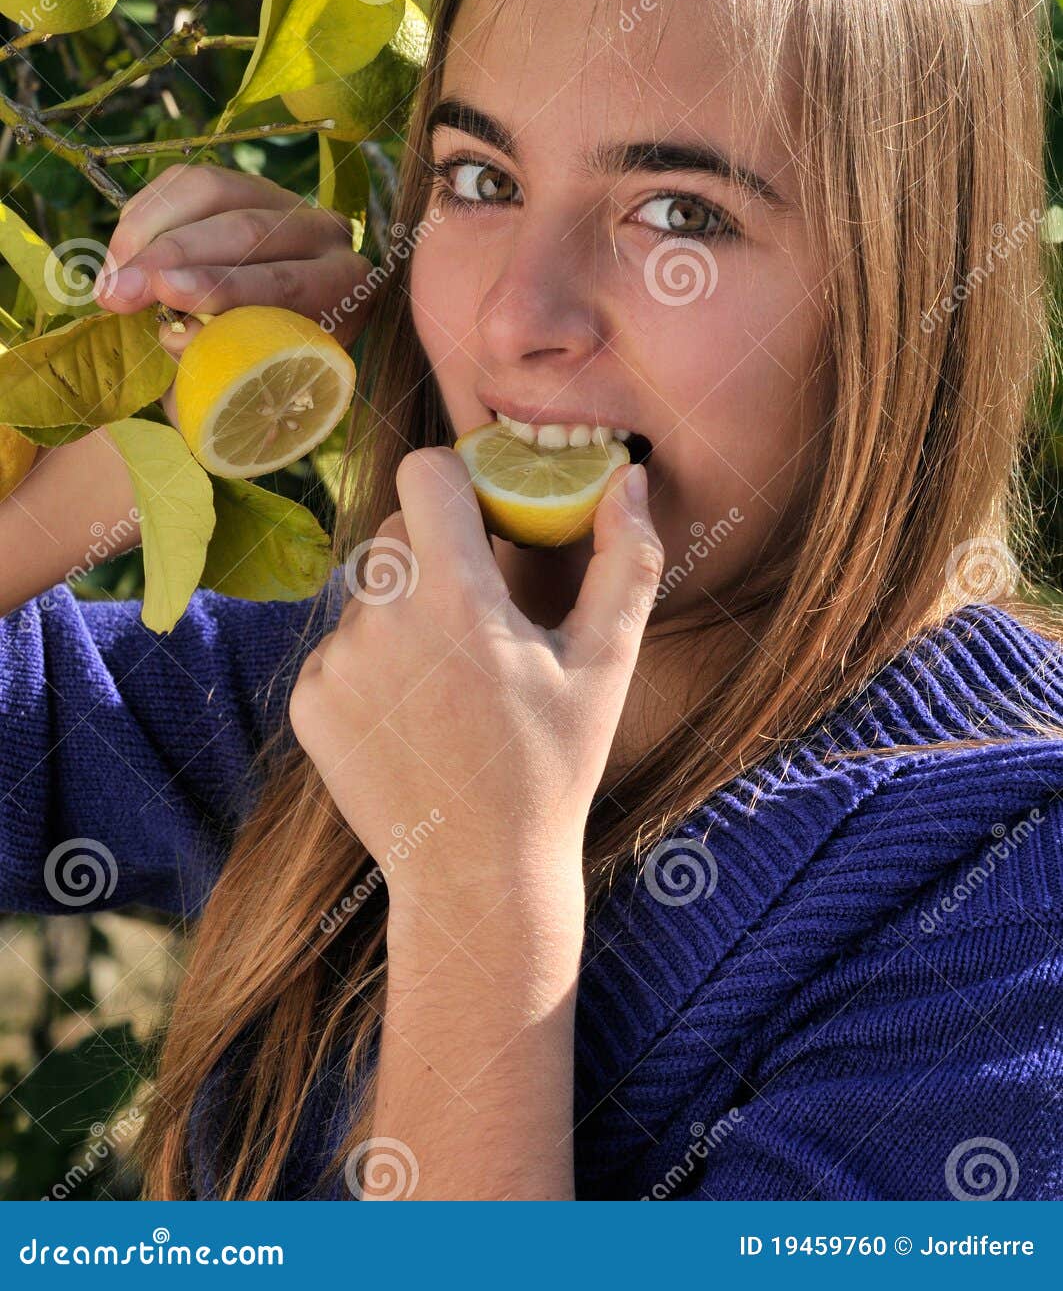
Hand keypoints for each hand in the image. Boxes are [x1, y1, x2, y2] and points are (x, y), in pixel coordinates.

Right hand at [91, 160, 375, 425]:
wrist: (267, 345)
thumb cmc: (259, 374)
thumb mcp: (251, 386)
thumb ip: (219, 368)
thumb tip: (177, 336)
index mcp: (343, 290)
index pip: (287, 281)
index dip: (223, 286)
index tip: (166, 294)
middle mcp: (323, 235)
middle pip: (247, 230)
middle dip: (173, 257)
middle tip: (119, 290)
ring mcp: (282, 199)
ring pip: (212, 191)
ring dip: (150, 232)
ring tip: (113, 276)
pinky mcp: (240, 182)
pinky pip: (185, 181)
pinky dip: (144, 214)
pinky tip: (122, 253)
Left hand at [287, 447, 663, 912]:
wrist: (478, 878)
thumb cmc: (553, 767)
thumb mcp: (606, 664)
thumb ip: (625, 559)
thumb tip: (630, 476)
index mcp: (457, 600)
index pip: (425, 473)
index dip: (457, 483)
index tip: (484, 518)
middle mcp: (383, 622)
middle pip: (395, 527)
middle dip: (436, 548)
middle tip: (479, 611)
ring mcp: (336, 664)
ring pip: (369, 590)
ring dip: (405, 609)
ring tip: (450, 677)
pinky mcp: (308, 702)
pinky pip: (338, 644)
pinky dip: (372, 662)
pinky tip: (414, 714)